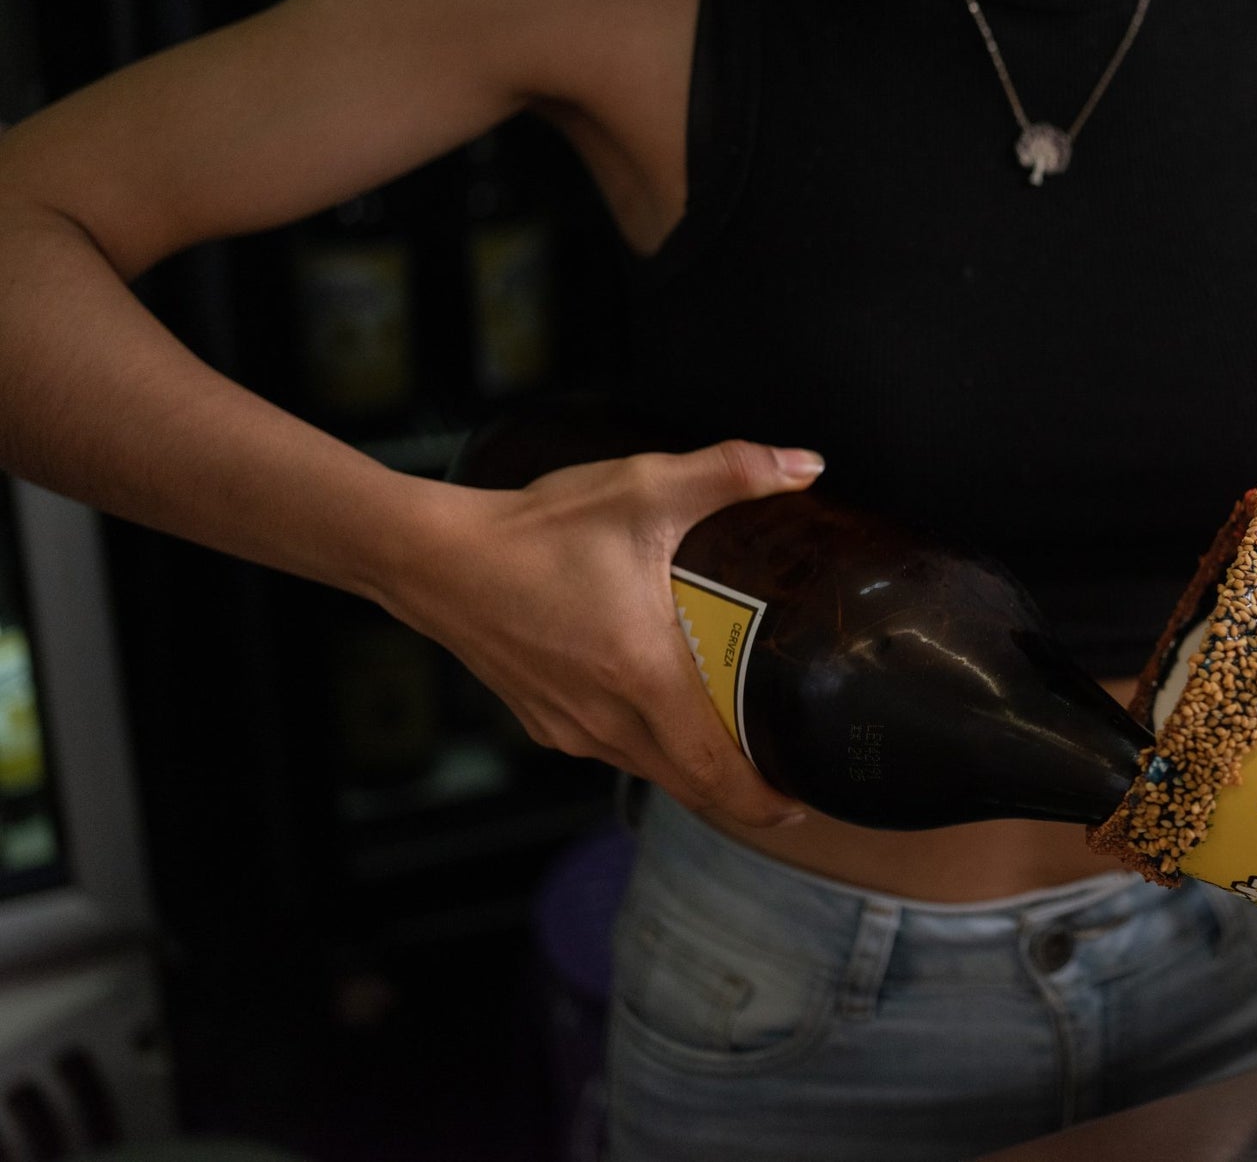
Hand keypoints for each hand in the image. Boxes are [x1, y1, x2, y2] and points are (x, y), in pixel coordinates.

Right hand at [388, 439, 823, 832]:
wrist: (434, 557)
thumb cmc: (536, 531)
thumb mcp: (645, 488)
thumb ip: (734, 472)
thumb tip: (807, 465)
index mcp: (643, 679)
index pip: (715, 773)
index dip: (762, 802)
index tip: (800, 805)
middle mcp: (607, 720)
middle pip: (688, 784)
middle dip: (740, 793)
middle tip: (785, 775)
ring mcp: (569, 727)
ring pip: (648, 768)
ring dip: (692, 767)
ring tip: (735, 741)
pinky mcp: (541, 720)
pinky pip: (609, 749)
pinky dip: (647, 746)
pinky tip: (660, 709)